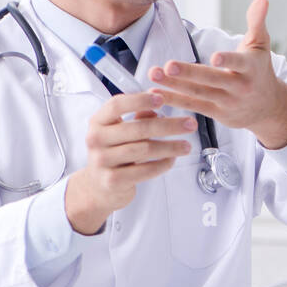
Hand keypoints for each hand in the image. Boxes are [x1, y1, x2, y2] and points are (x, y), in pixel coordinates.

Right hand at [66, 91, 192, 234]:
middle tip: (191, 124)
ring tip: (187, 146)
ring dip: (170, 147)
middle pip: (138, 128)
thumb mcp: (122, 132)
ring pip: (144, 149)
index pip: (117, 105)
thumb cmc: (115, 153)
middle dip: (169, 125)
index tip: (162, 99)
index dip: (140, 100)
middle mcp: (96, 139)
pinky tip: (172, 160)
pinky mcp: (112, 180)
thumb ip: (138, 118)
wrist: (98, 187)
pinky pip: (145, 170)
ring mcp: (102, 161)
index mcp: (98, 122)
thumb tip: (157, 108)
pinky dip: (162, 164)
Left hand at [147, 0, 286, 149]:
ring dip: (174, 86)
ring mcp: (227, 102)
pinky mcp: (216, 113)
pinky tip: (154, 93)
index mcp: (250, 68)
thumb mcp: (261, 45)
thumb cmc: (260, 69)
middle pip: (212, 79)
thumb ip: (257, 21)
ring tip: (153, 74)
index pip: (239, 63)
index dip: (227, 61)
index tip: (214, 57)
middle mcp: (240, 87)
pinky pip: (193, 106)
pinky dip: (174, 100)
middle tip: (169, 65)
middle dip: (189, 74)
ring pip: (198, 93)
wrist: (269, 107)